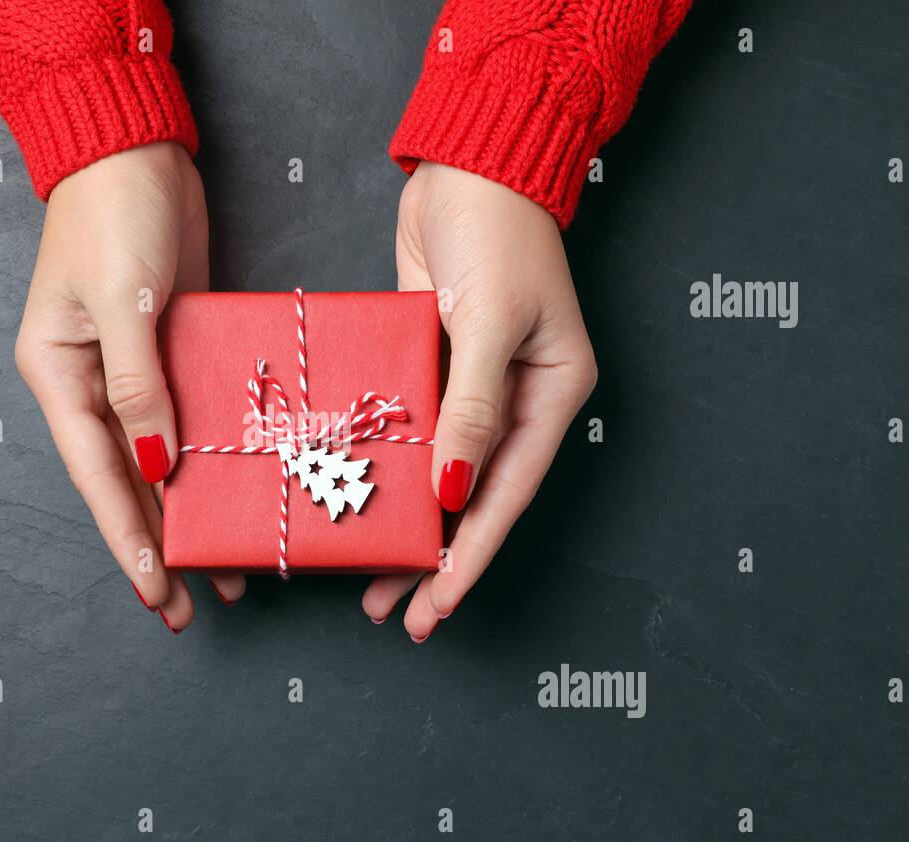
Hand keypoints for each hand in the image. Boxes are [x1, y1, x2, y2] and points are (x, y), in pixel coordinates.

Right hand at [15, 142, 243, 631]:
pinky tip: (236, 490)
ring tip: (224, 569)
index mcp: (58, 377)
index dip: (126, 537)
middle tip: (188, 607)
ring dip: (188, 512)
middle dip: (157, 544)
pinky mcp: (171, 351)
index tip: (153, 590)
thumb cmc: (113, 213)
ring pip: (162, 460)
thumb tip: (158, 463)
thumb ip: (138, 385)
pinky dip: (209, 459)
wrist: (134, 147)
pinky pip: (190, 419)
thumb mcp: (121, 301)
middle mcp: (91, 384)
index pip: (97, 476)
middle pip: (127, 482)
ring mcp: (132, 371)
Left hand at [363, 161, 597, 641]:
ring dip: (406, 522)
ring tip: (371, 578)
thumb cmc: (497, 230)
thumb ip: (469, 410)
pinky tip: (357, 498)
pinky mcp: (426, 363)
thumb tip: (450, 491)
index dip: (470, 554)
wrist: (468, 162)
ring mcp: (467, 384)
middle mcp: (512, 399)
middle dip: (434, 558)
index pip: (505, 493)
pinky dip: (386, 466)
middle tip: (396, 612)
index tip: (439, 602)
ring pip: (435, 472)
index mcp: (550, 395)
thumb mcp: (489, 322)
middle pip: (470, 496)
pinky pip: (407, 430)